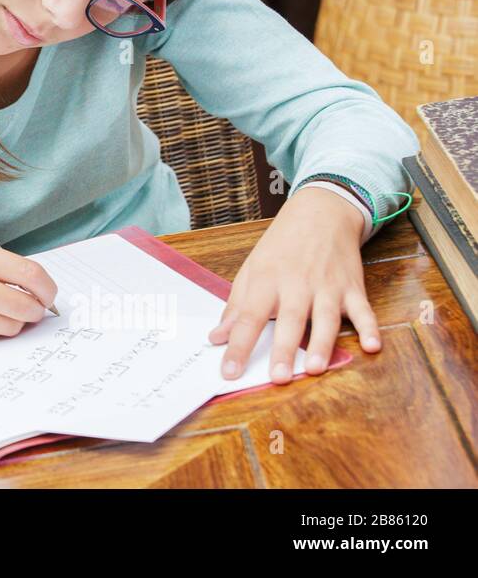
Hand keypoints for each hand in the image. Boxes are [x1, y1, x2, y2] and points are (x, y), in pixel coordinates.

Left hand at [208, 186, 379, 382]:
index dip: (238, 345)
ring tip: (315, 368)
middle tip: (278, 377)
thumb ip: (236, 306)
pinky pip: (363, 310)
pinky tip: (372, 346)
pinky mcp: (353, 287)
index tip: (228, 371)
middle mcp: (297, 284)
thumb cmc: (281, 246)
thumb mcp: (252, 269)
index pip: (249, 317)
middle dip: (284, 349)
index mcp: (267, 280)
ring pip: (326, 317)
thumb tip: (217, 337)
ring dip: (322, 343)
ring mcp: (328, 286)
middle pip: (290, 319)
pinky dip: (370, 327)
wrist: (320, 213)